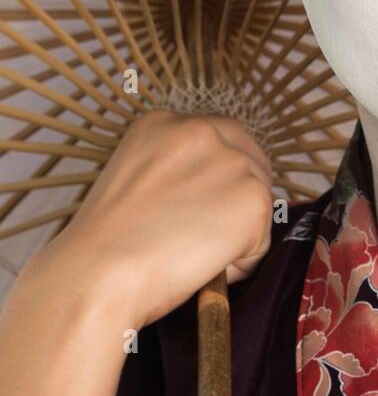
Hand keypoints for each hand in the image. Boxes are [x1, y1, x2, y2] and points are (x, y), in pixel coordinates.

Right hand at [33, 110, 274, 328]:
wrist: (99, 273)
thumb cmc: (105, 246)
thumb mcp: (132, 180)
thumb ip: (172, 173)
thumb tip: (210, 198)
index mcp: (163, 122)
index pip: (219, 138)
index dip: (219, 178)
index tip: (208, 206)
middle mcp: (201, 130)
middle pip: (250, 162)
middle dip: (240, 200)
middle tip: (212, 238)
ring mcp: (232, 163)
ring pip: (257, 205)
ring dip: (236, 238)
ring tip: (192, 258)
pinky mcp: (253, 200)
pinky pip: (260, 243)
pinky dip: (239, 265)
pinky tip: (201, 269)